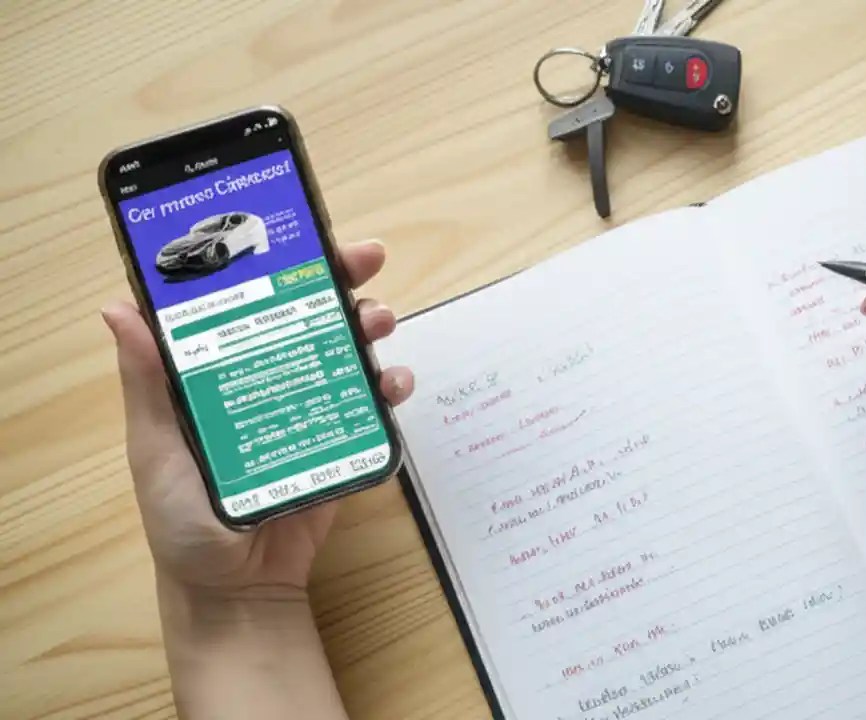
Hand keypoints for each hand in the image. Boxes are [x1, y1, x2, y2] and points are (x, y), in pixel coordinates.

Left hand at [102, 239, 413, 600]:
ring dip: (368, 325)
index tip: (298, 231)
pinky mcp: (342, 439)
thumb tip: (118, 308)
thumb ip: (147, 384)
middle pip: (308, 312)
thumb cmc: (181, 521)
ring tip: (380, 322)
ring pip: (345, 347)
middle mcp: (266, 375)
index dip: (272, 262)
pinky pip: (371, 402)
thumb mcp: (154, 450)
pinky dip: (389, 386)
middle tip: (367, 259)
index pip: (246, 300)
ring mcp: (308, 404)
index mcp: (217, 371)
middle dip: (340, 279)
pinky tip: (395, 383)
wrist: (237, 589)